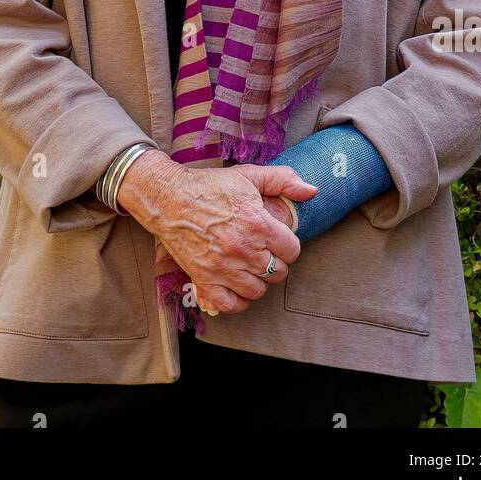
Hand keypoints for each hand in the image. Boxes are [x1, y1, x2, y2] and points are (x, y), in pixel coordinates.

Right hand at [118, 152, 316, 316]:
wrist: (169, 199)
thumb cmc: (209, 186)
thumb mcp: (248, 175)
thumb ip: (283, 180)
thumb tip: (312, 190)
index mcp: (258, 223)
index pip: (292, 250)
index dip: (288, 245)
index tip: (277, 240)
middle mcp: (243, 249)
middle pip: (278, 272)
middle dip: (275, 262)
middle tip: (263, 251)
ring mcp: (224, 268)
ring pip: (258, 290)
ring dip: (258, 280)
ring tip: (250, 266)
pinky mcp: (205, 280)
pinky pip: (232, 304)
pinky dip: (238, 299)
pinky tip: (237, 284)